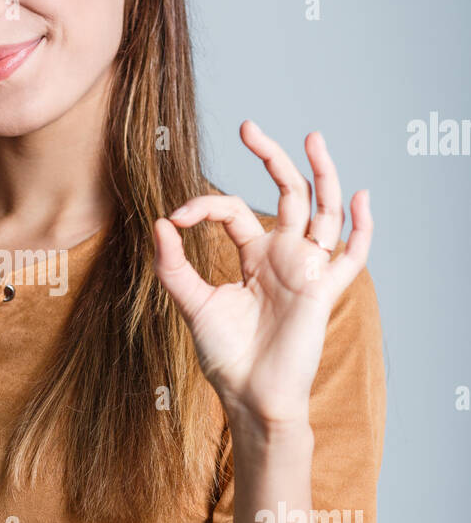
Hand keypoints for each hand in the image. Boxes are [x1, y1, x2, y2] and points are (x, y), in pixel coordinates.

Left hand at [153, 120, 372, 427]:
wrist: (249, 396)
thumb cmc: (226, 356)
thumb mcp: (192, 304)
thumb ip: (174, 266)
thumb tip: (160, 222)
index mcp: (253, 256)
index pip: (234, 211)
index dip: (205, 204)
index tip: (176, 216)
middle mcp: (283, 256)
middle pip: (287, 194)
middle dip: (271, 158)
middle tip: (249, 126)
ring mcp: (306, 270)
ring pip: (323, 211)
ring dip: (322, 174)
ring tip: (314, 137)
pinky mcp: (323, 291)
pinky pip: (351, 257)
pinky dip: (362, 229)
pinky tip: (362, 198)